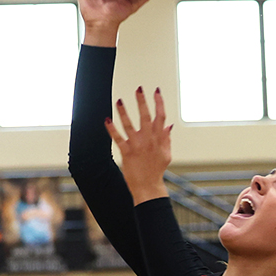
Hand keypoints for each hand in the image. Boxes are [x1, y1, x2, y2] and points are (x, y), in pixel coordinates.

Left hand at [106, 87, 171, 203]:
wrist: (148, 186)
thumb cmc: (157, 170)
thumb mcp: (166, 154)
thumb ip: (166, 139)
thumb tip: (169, 126)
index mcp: (158, 139)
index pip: (161, 116)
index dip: (159, 102)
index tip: (157, 91)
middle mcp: (148, 140)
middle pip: (146, 116)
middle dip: (142, 101)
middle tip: (139, 89)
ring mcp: (137, 145)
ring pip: (129, 125)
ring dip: (124, 112)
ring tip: (119, 101)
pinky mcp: (127, 152)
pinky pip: (118, 138)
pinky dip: (112, 129)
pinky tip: (107, 120)